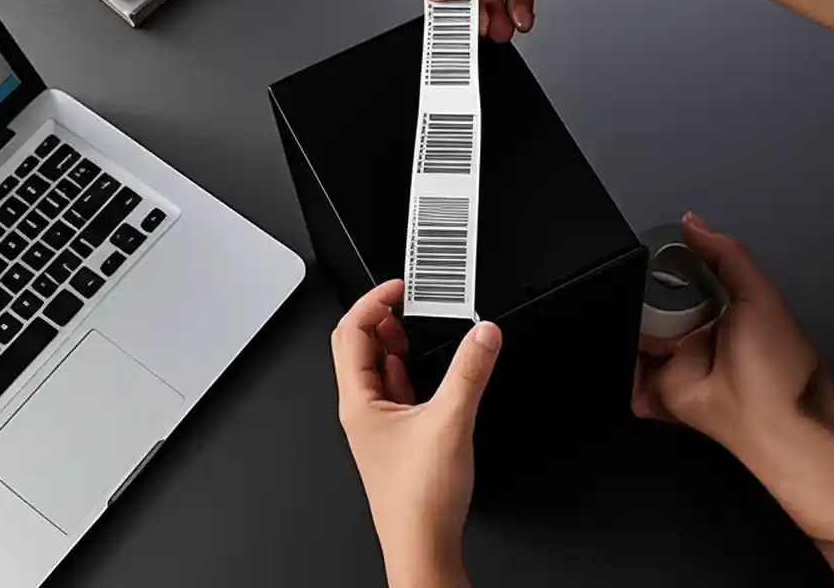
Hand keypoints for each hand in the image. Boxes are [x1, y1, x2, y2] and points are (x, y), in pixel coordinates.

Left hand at [332, 280, 502, 587]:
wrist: (422, 546)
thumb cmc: (418, 500)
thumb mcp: (451, 421)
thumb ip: (470, 372)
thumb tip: (483, 333)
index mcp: (358, 401)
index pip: (350, 332)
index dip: (371, 300)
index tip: (398, 287)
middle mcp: (361, 410)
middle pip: (358, 347)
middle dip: (381, 318)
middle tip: (408, 301)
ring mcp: (377, 424)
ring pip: (377, 369)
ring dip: (394, 342)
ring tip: (418, 326)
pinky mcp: (396, 437)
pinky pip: (395, 390)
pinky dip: (408, 369)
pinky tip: (428, 368)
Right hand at [632, 213, 833, 453]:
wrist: (769, 422)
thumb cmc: (775, 362)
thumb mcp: (757, 293)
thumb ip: (726, 255)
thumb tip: (691, 222)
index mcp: (730, 314)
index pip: (693, 281)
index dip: (673, 265)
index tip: (653, 249)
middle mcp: (702, 339)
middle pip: (661, 309)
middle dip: (643, 294)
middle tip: (629, 278)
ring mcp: (679, 366)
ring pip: (642, 338)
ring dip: (629, 325)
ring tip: (615, 304)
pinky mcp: (659, 392)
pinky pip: (632, 374)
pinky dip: (620, 363)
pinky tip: (611, 342)